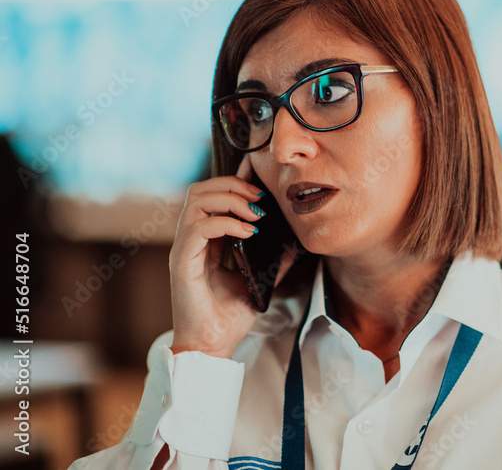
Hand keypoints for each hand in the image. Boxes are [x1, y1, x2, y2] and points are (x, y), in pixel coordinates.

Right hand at [168, 155, 295, 359]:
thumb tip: (295, 246)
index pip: (212, 197)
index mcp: (204, 242)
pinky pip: (198, 228)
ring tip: (255, 213)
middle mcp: (190, 241)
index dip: (234, 181)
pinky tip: (249, 232)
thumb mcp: (258, 282)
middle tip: (260, 198)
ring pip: (195, 201)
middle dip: (233, 185)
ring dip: (230, 199)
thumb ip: (273, 262)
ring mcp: (183, 250)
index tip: (260, 178)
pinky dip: (226, 222)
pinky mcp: (182, 263)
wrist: (212, 346)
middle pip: (200, 190)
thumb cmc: (229, 318)